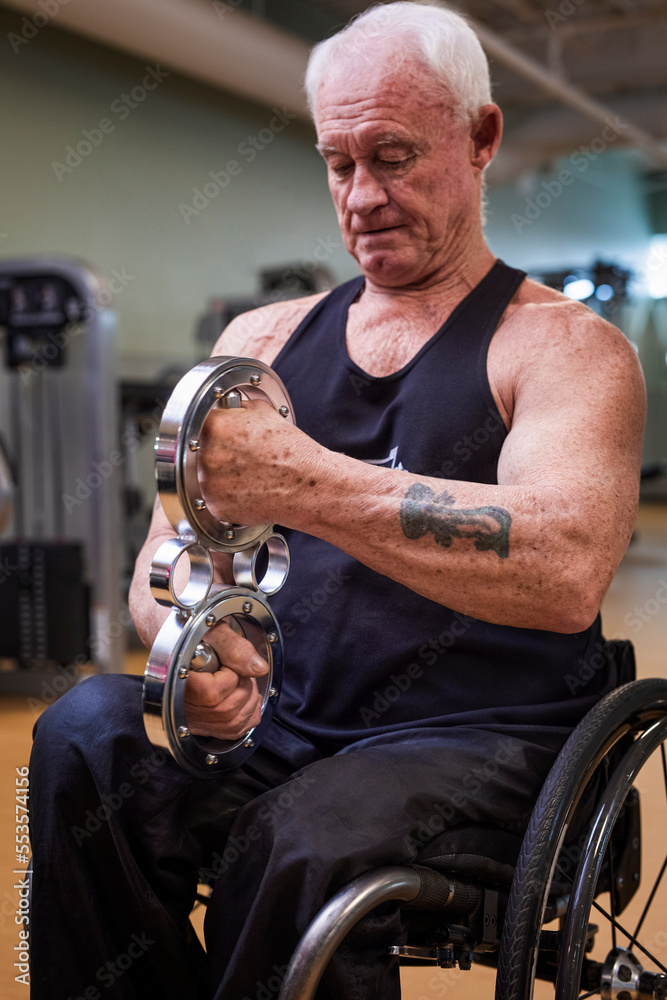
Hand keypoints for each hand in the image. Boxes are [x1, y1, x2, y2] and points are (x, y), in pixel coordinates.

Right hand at [184, 620, 268, 738]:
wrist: (174, 633)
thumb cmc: (189, 627)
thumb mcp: (211, 627)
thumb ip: (233, 645)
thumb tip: (258, 668)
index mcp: (176, 681)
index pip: (211, 693)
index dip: (231, 673)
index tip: (226, 660)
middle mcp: (180, 705)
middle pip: (226, 710)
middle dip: (244, 685)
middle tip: (238, 667)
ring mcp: (191, 718)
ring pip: (232, 723)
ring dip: (249, 699)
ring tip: (240, 678)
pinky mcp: (202, 724)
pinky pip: (234, 731)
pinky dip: (249, 714)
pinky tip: (245, 696)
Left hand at [198, 398, 316, 525]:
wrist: (306, 485)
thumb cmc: (292, 451)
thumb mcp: (264, 412)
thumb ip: (236, 408)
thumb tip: (225, 407)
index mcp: (216, 426)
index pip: (197, 422)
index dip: (210, 429)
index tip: (217, 435)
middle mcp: (208, 454)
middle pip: (196, 451)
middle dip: (213, 453)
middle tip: (237, 457)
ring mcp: (209, 483)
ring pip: (201, 476)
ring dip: (216, 475)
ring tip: (243, 474)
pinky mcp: (215, 506)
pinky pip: (211, 499)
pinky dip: (224, 496)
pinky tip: (244, 490)